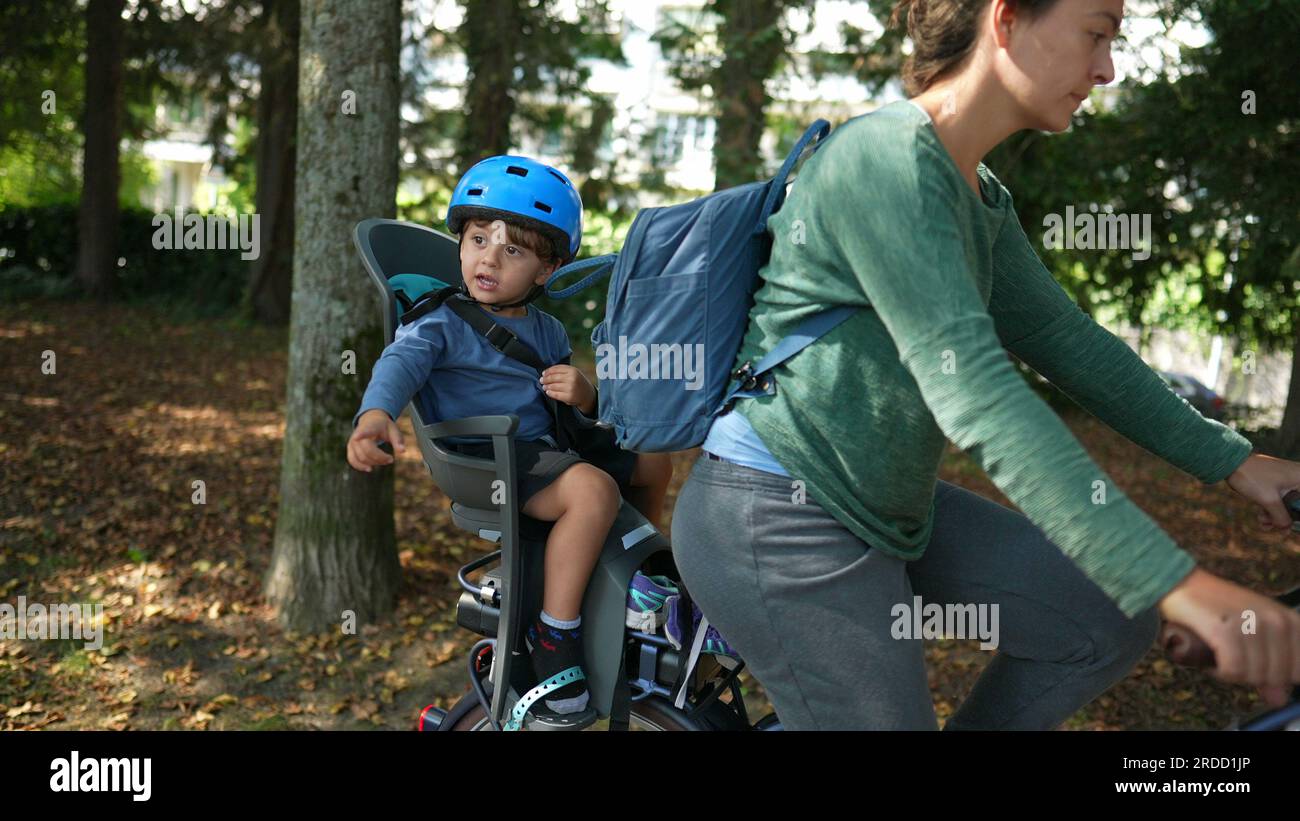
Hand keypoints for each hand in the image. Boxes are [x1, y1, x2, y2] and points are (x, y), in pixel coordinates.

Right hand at [347, 409, 404, 471]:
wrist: (371, 421)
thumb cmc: (384, 427)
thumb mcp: (393, 430)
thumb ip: (397, 440)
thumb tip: (402, 451)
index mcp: (369, 427)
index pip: (364, 431)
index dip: (360, 434)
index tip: (356, 437)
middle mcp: (357, 434)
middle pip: (367, 451)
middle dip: (380, 458)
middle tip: (391, 459)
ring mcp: (352, 442)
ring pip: (360, 458)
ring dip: (374, 463)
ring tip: (384, 461)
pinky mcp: (350, 448)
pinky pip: (352, 460)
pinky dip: (360, 466)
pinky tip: (369, 469)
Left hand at [540, 364, 595, 414]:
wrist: (587, 394)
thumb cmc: (577, 381)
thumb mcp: (573, 372)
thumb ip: (561, 370)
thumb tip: (545, 373)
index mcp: (572, 370)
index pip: (556, 369)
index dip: (547, 371)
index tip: (543, 374)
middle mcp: (572, 378)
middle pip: (553, 377)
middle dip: (545, 379)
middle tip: (541, 380)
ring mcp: (570, 388)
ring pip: (553, 386)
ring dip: (546, 386)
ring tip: (544, 386)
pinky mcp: (569, 397)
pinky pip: (555, 394)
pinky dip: (550, 393)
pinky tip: (548, 392)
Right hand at [1159, 568, 1299, 706]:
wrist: (1184, 584)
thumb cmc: (1221, 609)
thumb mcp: (1255, 634)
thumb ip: (1272, 666)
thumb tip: (1278, 700)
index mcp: (1290, 621)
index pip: (1299, 670)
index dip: (1279, 678)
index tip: (1258, 668)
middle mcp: (1276, 621)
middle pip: (1277, 677)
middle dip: (1253, 677)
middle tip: (1234, 660)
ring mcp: (1252, 625)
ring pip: (1254, 676)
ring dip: (1233, 675)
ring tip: (1221, 657)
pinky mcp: (1226, 631)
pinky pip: (1232, 671)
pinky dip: (1220, 673)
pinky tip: (1212, 663)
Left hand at [1225, 452, 1299, 533]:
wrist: (1230, 462)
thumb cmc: (1252, 478)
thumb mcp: (1269, 501)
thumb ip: (1282, 517)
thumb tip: (1286, 530)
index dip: (1298, 516)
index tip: (1292, 525)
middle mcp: (1297, 478)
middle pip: (1297, 504)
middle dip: (1285, 518)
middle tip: (1277, 529)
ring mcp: (1285, 480)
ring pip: (1286, 503)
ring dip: (1275, 516)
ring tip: (1264, 524)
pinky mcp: (1274, 482)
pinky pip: (1277, 499)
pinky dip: (1270, 509)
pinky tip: (1262, 520)